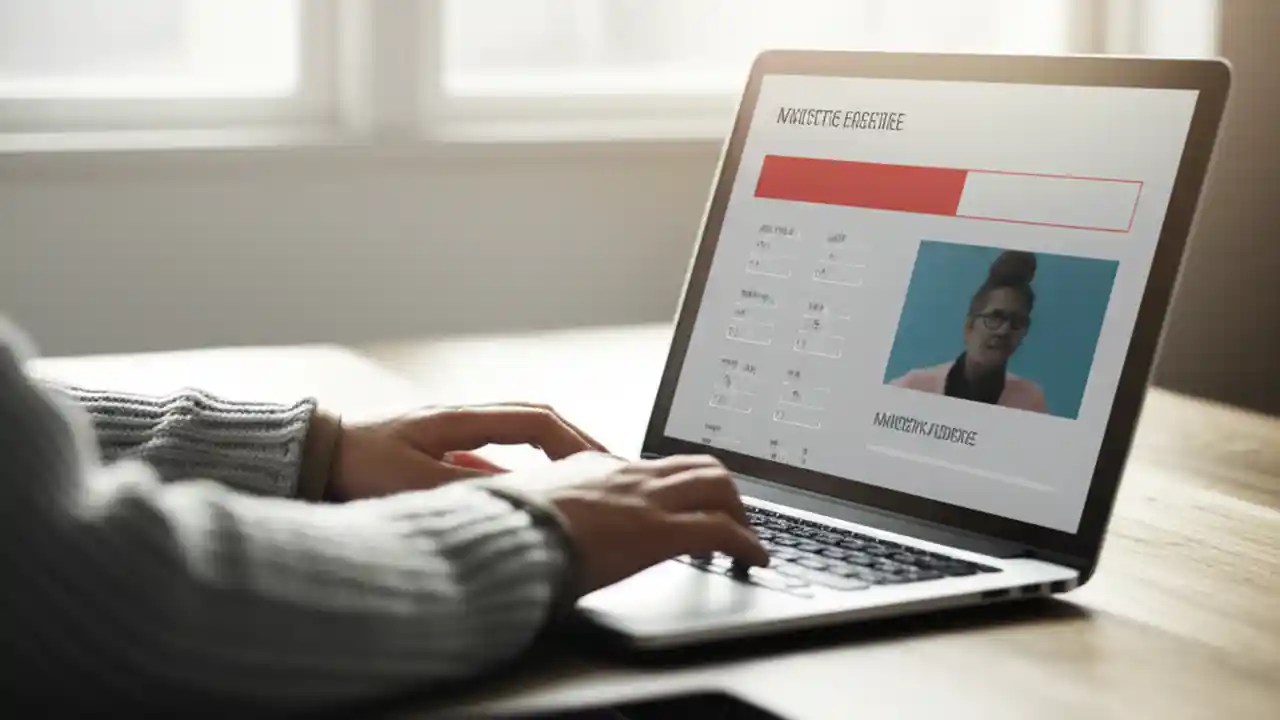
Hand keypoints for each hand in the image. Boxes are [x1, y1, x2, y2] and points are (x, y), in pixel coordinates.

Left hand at [327, 403, 606, 500]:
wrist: (309, 453)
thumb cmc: (353, 463)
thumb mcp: (412, 483)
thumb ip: (466, 491)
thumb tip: (518, 500)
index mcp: (461, 419)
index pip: (537, 420)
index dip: (576, 440)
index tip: (603, 462)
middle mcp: (462, 419)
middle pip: (538, 424)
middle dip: (577, 446)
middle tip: (608, 470)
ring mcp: (452, 434)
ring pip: (518, 441)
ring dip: (552, 460)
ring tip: (581, 486)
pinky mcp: (440, 452)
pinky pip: (495, 457)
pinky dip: (523, 474)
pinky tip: (530, 497)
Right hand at [490, 452, 768, 596]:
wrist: (499, 538)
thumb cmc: (501, 531)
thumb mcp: (522, 509)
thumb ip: (544, 510)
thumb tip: (537, 526)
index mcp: (593, 467)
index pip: (653, 468)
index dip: (679, 486)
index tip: (687, 506)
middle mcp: (626, 474)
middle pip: (696, 465)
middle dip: (723, 491)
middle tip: (733, 518)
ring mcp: (645, 499)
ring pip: (717, 485)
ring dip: (739, 511)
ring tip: (746, 539)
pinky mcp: (658, 531)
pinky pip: (721, 530)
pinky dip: (746, 544)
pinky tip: (754, 560)